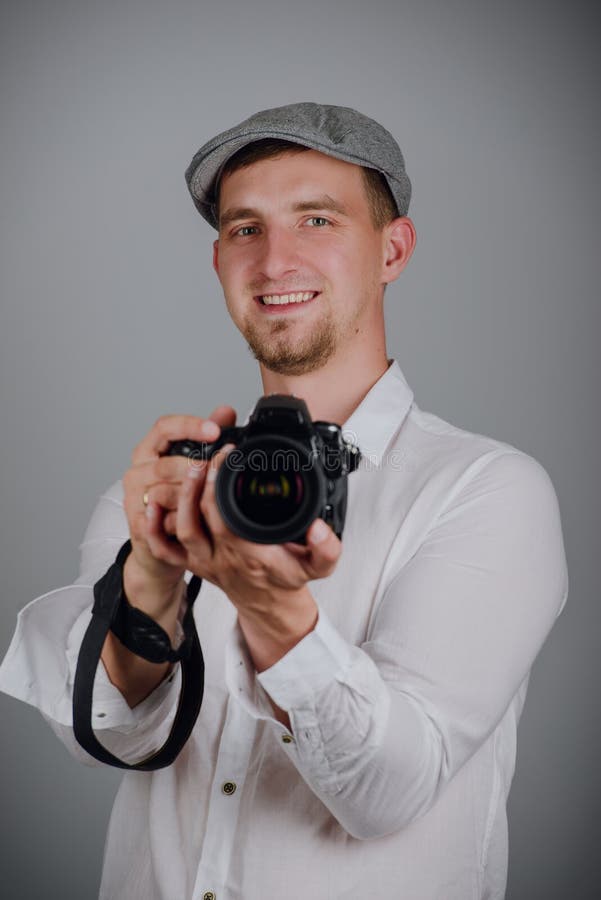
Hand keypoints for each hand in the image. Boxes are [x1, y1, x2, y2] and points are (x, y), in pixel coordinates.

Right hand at [122, 406, 236, 600]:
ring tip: (212, 495)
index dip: (189, 426)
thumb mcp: (191, 465)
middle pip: (165, 463)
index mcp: (149, 451)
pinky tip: (194, 517)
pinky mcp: (137, 525)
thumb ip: (206, 438)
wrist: (157, 544)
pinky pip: (158, 521)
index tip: (215, 431)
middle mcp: (137, 472)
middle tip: (218, 469)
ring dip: (189, 494)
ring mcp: (134, 499)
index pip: (164, 428)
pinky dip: (177, 519)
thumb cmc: (176, 499)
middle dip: (195, 467)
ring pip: (161, 492)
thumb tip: (226, 412)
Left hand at [145, 442, 342, 668]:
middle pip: (199, 520)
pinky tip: (153, 505)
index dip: (220, 487)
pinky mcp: (194, 562)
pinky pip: (166, 549)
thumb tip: (319, 528)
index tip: (228, 457)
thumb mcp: (319, 566)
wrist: (271, 606)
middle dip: (200, 483)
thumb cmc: (289, 579)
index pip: (227, 520)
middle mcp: (223, 560)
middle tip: (209, 455)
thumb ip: (326, 548)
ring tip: (191, 467)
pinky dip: (153, 530)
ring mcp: (205, 562)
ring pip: (182, 530)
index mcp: (252, 557)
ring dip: (182, 497)